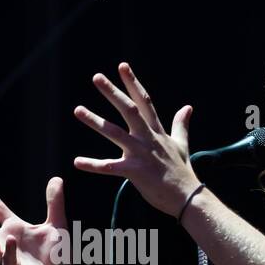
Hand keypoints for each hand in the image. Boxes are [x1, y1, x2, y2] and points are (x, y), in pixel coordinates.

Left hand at [72, 62, 200, 217]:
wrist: (187, 197)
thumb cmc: (183, 172)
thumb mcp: (182, 145)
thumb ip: (180, 125)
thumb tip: (188, 107)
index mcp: (156, 131)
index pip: (144, 101)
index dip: (132, 83)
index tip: (122, 66)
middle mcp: (148, 138)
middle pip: (129, 109)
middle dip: (112, 92)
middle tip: (97, 77)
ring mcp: (141, 154)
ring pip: (115, 133)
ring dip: (95, 121)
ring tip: (78, 110)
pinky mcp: (135, 172)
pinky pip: (110, 167)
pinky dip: (93, 165)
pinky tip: (77, 162)